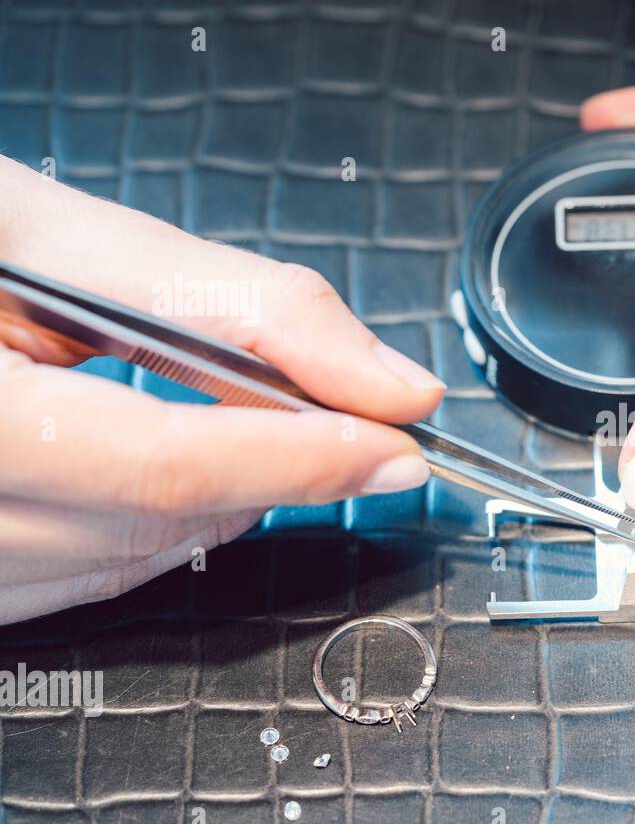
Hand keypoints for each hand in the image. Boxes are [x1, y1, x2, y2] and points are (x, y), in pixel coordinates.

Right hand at [0, 158, 444, 623]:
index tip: (395, 446)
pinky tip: (154, 474)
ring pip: (114, 570)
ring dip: (212, 503)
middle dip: (266, 472)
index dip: (300, 457)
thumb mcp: (49, 233)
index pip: (158, 464)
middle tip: (332, 420)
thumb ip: (235, 304)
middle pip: (147, 525)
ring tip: (227, 426)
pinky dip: (144, 532)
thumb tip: (386, 382)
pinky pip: (64, 589)